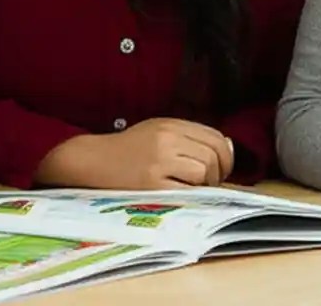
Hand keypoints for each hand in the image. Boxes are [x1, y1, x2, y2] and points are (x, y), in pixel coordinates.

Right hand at [35, 118, 233, 189]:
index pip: (215, 137)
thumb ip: (189, 137)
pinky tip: (182, 195)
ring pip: (203, 170)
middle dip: (219, 172)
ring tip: (193, 189)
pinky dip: (192, 194)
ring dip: (205, 184)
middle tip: (210, 183)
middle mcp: (167, 138)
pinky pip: (187, 189)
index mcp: (170, 124)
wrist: (92, 161)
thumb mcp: (157, 132)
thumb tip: (228, 148)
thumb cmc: (126, 151)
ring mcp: (159, 160)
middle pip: (213, 154)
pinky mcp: (151, 183)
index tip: (221, 169)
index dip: (225, 156)